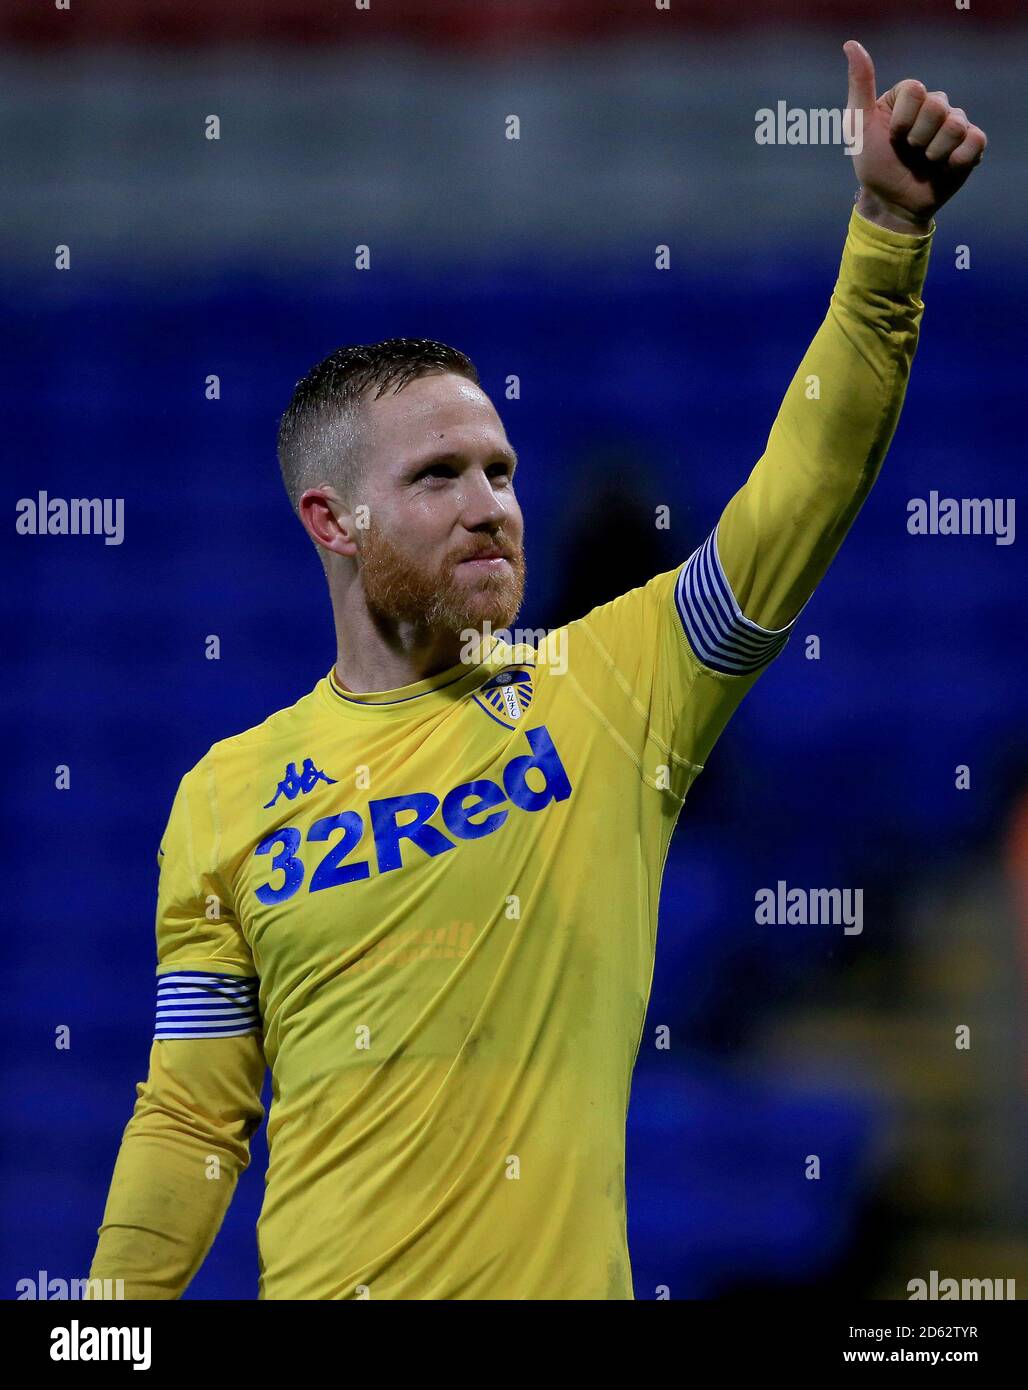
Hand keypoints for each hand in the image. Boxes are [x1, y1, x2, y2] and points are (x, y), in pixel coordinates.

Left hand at [844, 39, 986, 230]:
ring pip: (956, 125)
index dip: (901, 120)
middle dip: (917, 137)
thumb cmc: (873, 165)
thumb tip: (851, 45)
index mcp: (910, 96)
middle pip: (938, 105)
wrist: (891, 203)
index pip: (917, 90)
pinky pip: (975, 141)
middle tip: (909, 151)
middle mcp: (935, 105)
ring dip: (934, 152)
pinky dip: (957, 159)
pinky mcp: (971, 146)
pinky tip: (944, 167)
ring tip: (925, 161)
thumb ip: (859, 86)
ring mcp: (955, 124)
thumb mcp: (858, 126)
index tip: (891, 136)